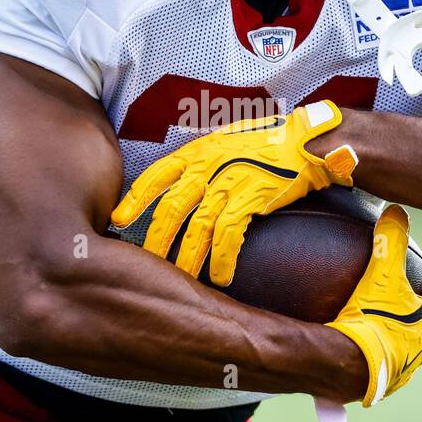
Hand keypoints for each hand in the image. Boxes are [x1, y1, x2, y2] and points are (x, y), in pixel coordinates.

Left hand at [110, 100, 357, 285]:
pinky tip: (220, 276)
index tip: (117, 219)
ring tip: (181, 280)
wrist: (304, 143)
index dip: (135, 199)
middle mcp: (207, 167)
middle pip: (171, 208)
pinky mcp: (250, 199)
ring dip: (187, 257)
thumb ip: (202, 160)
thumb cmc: (266, 143)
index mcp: (197, 152)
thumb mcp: (224, 141)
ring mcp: (228, 183)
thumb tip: (183, 182)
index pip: (155, 175)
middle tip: (145, 262)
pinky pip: (229, 235)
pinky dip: (223, 258)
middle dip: (156, 238)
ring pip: (197, 227)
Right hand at [326, 204, 421, 404]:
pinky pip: (387, 367)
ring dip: (409, 340)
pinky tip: (366, 354)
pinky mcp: (382, 383)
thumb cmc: (372, 321)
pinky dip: (381, 358)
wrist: (347, 367)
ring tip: (395, 331)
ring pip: (413, 351)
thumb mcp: (381, 277)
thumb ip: (390, 242)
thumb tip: (397, 211)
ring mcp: (404, 367)